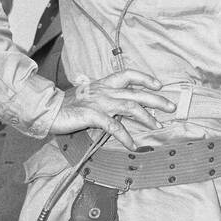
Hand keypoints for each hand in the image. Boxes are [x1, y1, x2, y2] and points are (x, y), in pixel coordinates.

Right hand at [48, 70, 176, 152]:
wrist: (48, 110)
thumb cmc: (69, 105)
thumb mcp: (89, 96)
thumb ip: (104, 96)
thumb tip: (120, 104)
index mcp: (104, 84)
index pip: (128, 74)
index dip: (145, 78)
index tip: (159, 85)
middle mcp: (104, 90)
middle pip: (136, 92)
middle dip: (156, 100)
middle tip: (172, 107)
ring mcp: (99, 102)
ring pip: (130, 107)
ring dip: (147, 117)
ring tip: (158, 126)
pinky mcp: (93, 116)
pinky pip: (114, 126)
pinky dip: (125, 136)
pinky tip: (132, 145)